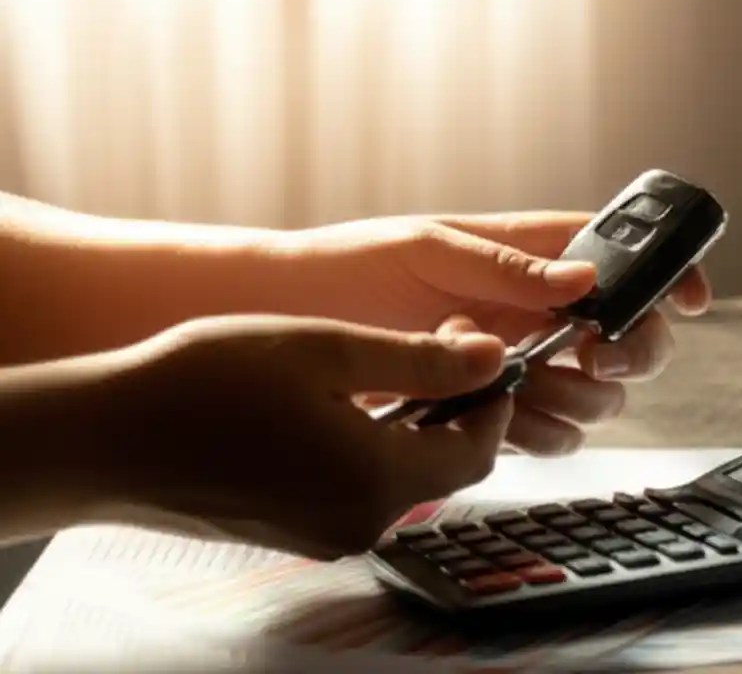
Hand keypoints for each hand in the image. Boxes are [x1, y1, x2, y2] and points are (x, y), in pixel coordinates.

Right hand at [84, 314, 512, 559]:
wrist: (106, 438)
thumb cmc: (206, 383)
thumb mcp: (326, 350)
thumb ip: (421, 359)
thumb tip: (493, 357)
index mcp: (377, 479)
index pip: (479, 450)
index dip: (494, 400)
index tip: (485, 352)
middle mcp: (360, 522)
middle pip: (445, 470)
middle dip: (455, 411)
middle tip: (439, 346)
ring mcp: (325, 535)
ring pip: (402, 480)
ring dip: (413, 428)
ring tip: (389, 367)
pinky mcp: (295, 533)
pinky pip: (359, 492)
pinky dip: (372, 451)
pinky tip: (346, 407)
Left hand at [271, 211, 712, 454]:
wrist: (289, 320)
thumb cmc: (352, 265)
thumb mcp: (430, 248)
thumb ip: (510, 267)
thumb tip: (584, 280)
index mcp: (531, 256)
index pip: (622, 259)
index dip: (669, 275)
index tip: (690, 296)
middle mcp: (538, 313)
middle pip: (632, 338)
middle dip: (634, 349)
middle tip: (596, 350)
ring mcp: (521, 366)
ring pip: (599, 397)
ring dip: (578, 396)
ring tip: (524, 382)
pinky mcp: (493, 412)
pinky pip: (551, 436)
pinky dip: (539, 433)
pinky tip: (498, 414)